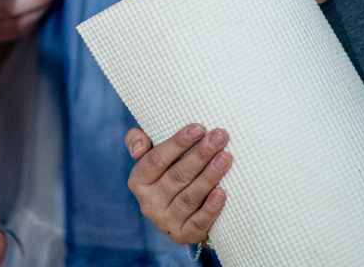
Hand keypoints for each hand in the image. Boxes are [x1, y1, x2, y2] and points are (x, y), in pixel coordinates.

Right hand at [125, 124, 231, 244]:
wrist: (178, 214)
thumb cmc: (166, 174)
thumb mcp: (148, 156)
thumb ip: (138, 140)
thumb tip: (138, 148)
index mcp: (138, 181)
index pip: (157, 159)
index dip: (178, 143)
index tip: (199, 128)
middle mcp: (148, 202)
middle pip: (177, 176)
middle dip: (201, 154)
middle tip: (220, 138)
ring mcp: (165, 221)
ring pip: (190, 196)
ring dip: (209, 176)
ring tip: (225, 158)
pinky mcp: (183, 235)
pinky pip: (199, 221)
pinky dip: (211, 207)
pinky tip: (222, 192)